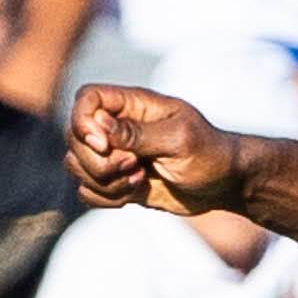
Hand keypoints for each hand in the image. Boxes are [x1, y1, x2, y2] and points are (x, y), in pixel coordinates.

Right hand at [68, 84, 255, 216]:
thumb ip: (137, 133)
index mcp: (133, 105)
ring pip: (76, 166)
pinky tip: (135, 193)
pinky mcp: (116, 181)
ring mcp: (115, 155)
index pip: (87, 99)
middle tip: (134, 166)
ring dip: (103, 182)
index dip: (83, 122)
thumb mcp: (179, 139)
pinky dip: (106, 199)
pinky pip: (87, 191)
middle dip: (97, 161)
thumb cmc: (210, 154)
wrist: (224, 184)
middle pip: (74, 137)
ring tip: (138, 179)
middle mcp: (118, 127)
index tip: (104, 145)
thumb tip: (99, 124)